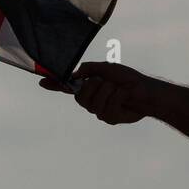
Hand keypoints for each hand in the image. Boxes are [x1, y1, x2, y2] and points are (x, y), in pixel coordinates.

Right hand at [39, 61, 153, 123]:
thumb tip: (76, 73)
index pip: (67, 87)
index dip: (54, 85)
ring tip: (118, 88)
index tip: (42, 81)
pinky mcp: (109, 119)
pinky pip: (107, 108)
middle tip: (105, 81)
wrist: (146, 92)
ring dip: (108, 90)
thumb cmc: (128, 79)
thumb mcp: (107, 68)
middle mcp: (90, 100)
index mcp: (88, 86)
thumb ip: (90, 69)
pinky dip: (117, 97)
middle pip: (79, 97)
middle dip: (93, 86)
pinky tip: (124, 96)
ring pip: (94, 103)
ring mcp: (99, 111)